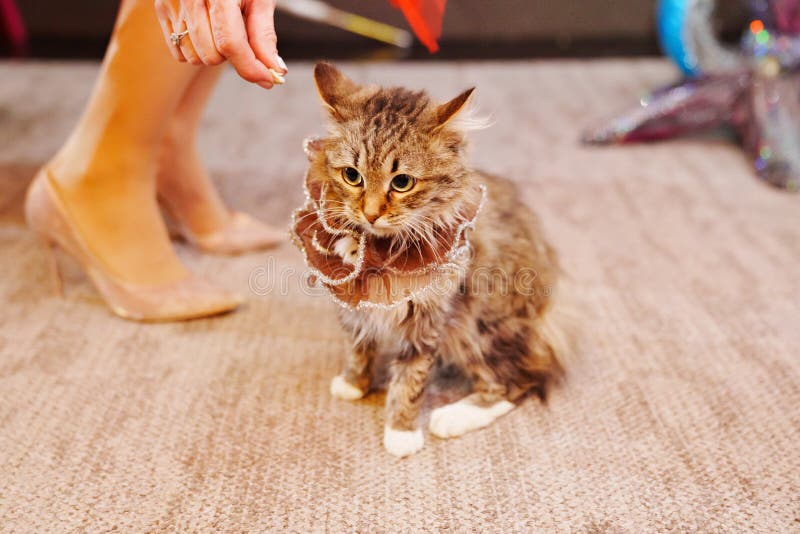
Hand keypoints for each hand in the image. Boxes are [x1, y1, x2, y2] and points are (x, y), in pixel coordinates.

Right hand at [154, 0, 286, 88]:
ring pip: (194, 57)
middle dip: (234, 57)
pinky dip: (196, 51)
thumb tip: (274, 72)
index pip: (231, 44)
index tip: (268, 79)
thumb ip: (264, 36)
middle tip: (245, 39)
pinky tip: (208, 32)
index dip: (251, 68)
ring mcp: (171, 2)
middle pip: (212, 55)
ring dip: (215, 54)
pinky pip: (178, 52)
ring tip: (224, 30)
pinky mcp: (161, 8)